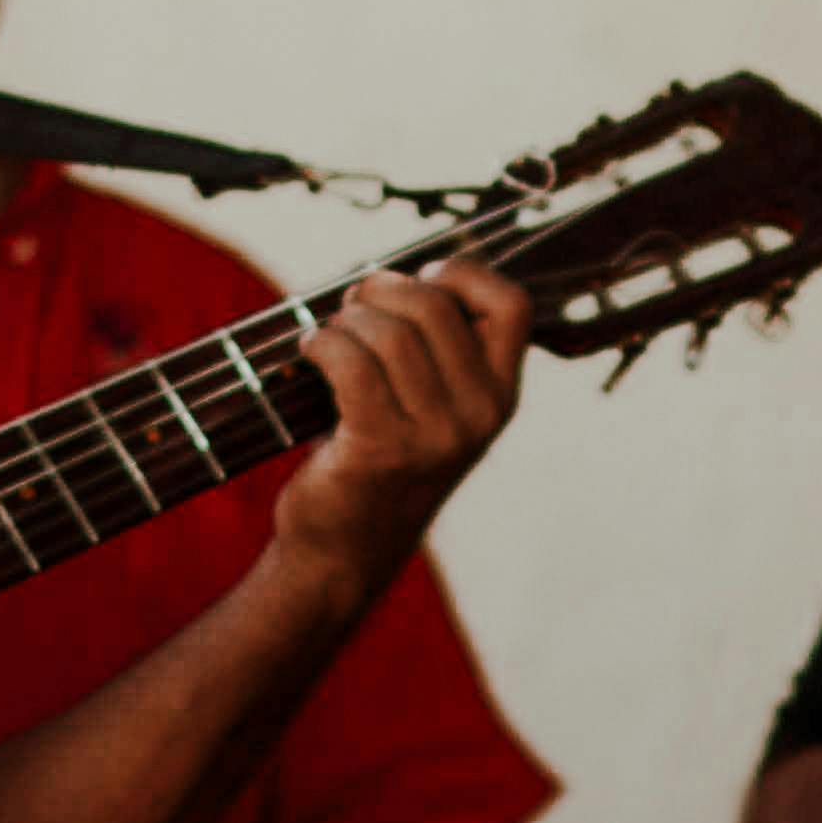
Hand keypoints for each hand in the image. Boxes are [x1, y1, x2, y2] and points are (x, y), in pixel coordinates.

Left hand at [276, 262, 530, 595]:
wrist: (344, 551)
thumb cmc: (380, 459)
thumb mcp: (432, 406)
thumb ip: (437, 347)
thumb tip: (401, 271)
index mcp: (501, 397)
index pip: (512, 306)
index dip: (464, 274)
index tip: (422, 279)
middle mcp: (480, 416)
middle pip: (434, 305)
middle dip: (381, 290)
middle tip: (352, 308)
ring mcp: (435, 437)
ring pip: (387, 332)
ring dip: (344, 321)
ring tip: (327, 337)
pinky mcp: (381, 449)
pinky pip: (350, 362)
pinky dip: (321, 343)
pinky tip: (309, 350)